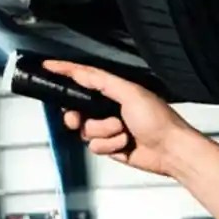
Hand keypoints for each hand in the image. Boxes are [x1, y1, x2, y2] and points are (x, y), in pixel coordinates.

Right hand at [43, 60, 195, 176]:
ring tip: (121, 131)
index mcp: (114, 89)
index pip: (83, 76)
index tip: (47, 67)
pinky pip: (94, 146)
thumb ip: (102, 82)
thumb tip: (80, 72)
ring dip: (102, 132)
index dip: (64, 71)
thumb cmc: (159, 121)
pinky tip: (124, 144)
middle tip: (78, 117)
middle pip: (75, 107)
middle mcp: (108, 107)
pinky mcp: (110, 145)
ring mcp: (108, 127)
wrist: (171, 151)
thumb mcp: (130, 93)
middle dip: (76, 115)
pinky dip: (108, 146)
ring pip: (84, 129)